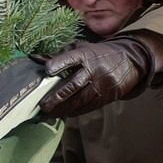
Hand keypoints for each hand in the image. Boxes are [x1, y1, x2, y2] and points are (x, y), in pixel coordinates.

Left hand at [40, 36, 159, 118]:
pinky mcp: (108, 96)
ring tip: (49, 113)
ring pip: (81, 99)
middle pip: (75, 84)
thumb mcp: (80, 49)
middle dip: (58, 96)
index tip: (47, 70)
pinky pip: (90, 106)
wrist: (129, 61)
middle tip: (43, 105)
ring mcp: (102, 84)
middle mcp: (94, 70)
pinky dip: (76, 111)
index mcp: (86, 55)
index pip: (71, 58)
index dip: (59, 63)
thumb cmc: (96, 54)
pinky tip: (64, 114)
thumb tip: (34, 58)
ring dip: (64, 108)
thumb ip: (58, 55)